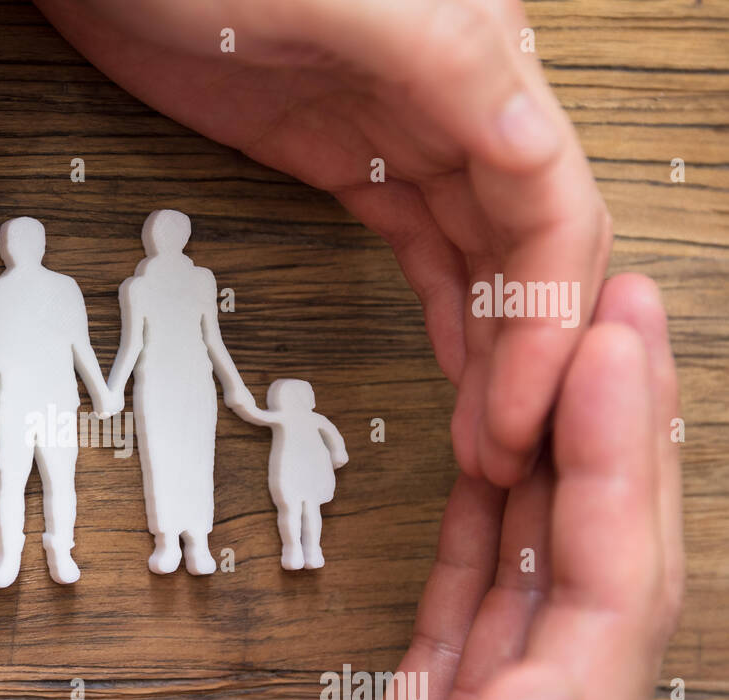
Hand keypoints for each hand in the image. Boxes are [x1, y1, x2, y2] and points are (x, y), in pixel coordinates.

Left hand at [39, 0, 611, 487]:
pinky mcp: (348, 156)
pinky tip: (459, 361)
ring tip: (488, 434)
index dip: (551, 311)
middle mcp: (458, 92)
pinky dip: (448, 306)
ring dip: (494, 345)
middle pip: (529, 239)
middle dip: (530, 350)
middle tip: (507, 449)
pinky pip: (424, 241)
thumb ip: (440, 56)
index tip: (524, 405)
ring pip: (481, 251)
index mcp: (473, 50)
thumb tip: (534, 139)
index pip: (551, 200)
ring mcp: (403, 127)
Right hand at [264, 275, 681, 699]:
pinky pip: (469, 624)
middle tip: (614, 308)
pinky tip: (482, 495)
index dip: (619, 459)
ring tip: (552, 369)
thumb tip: (530, 696)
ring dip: (552, 467)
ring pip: (538, 579)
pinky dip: (480, 545)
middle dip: (614, 424)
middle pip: (601, 560)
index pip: (612, 589)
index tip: (609, 346)